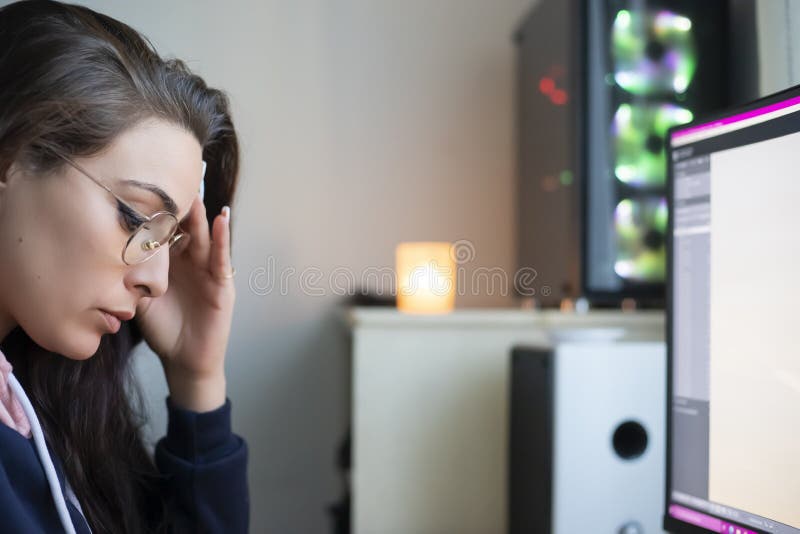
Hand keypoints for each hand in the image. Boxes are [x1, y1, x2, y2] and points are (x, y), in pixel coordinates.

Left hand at [134, 194, 234, 411]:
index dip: (156, 210)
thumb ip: (131, 275)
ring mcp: (208, 271)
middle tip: (173, 173)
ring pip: (202, 236)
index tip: (144, 183)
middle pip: (184, 227)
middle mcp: (190, 262)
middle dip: (180, 203)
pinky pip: (221, 258)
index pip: (163, 230)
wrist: (184, 360)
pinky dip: (221, 238)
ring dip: (200, 214)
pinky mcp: (223, 284)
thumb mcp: (139, 298)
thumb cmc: (163, 329)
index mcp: (170, 263)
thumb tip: (107, 252)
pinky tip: (221, 219)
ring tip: (195, 190)